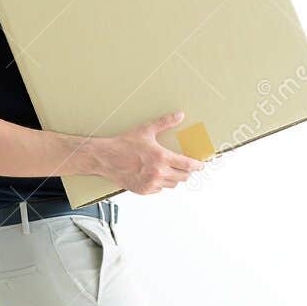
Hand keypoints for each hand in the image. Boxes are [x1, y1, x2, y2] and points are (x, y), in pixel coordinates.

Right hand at [90, 111, 204, 194]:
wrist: (105, 158)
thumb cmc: (124, 144)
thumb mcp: (145, 130)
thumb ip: (165, 123)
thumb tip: (180, 115)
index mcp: (161, 158)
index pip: (188, 165)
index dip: (197, 165)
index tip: (201, 165)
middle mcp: (158, 173)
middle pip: (183, 177)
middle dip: (187, 172)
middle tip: (185, 166)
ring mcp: (151, 184)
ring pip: (172, 184)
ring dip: (174, 178)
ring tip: (169, 169)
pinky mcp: (144, 190)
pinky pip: (160, 189)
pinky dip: (161, 183)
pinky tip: (155, 175)